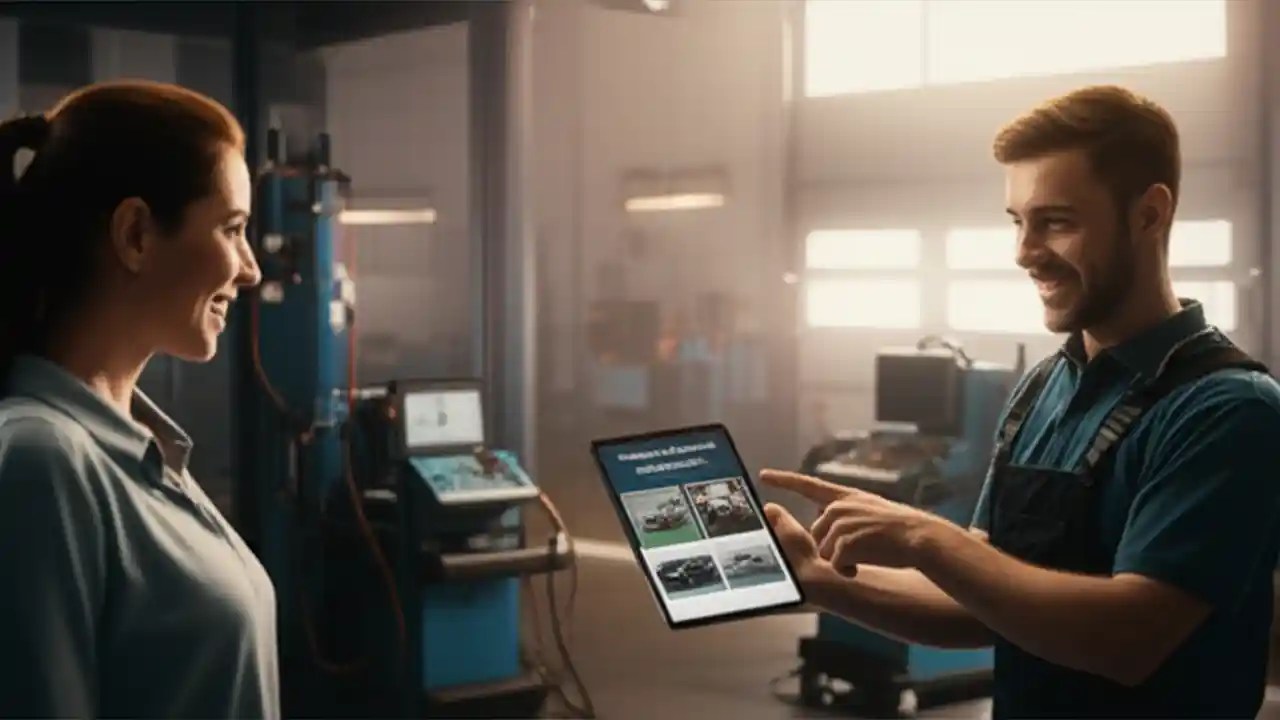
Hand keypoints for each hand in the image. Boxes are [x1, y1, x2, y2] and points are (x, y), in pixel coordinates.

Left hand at [760, 469, 940, 573]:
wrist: (919, 537)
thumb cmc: (898, 529)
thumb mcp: (869, 510)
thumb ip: (843, 514)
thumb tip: (818, 530)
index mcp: (845, 496)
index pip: (808, 485)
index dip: (784, 480)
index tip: (764, 475)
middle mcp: (838, 507)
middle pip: (816, 534)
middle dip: (831, 548)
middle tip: (860, 548)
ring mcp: (840, 523)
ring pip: (824, 551)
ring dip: (841, 560)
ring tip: (867, 553)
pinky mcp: (844, 542)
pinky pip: (835, 565)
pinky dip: (848, 570)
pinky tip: (864, 565)